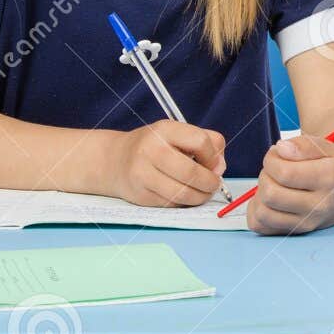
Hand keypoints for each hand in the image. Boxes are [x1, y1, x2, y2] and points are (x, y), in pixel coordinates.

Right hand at [103, 120, 225, 206]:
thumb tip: (220, 167)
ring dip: (200, 196)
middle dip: (210, 182)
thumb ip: (206, 142)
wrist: (114, 161)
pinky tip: (184, 195)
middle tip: (214, 184)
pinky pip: (172, 203)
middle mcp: (151, 150)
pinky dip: (184, 202)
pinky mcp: (141, 195)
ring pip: (183, 192)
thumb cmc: (154, 146)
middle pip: (192, 172)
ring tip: (203, 192)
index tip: (213, 163)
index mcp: (165, 130)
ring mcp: (143, 174)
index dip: (213, 156)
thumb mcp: (177, 134)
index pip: (200, 141)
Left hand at [246, 134, 333, 234]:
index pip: (284, 173)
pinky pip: (260, 226)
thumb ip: (303, 144)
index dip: (271, 160)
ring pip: (262, 213)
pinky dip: (257, 211)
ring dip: (260, 194)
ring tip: (273, 184)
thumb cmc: (332, 167)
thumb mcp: (325, 147)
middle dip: (265, 175)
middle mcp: (318, 206)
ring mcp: (306, 224)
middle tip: (274, 169)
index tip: (276, 154)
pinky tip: (269, 199)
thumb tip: (280, 149)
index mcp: (328, 178)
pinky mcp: (293, 233)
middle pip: (270, 194)